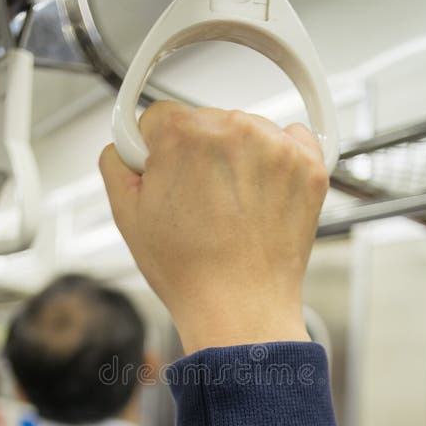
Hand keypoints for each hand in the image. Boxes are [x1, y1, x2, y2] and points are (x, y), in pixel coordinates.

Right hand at [99, 102, 327, 353]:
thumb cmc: (191, 272)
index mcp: (183, 134)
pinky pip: (291, 141)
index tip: (168, 178)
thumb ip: (116, 162)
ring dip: (239, 159)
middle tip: (200, 205)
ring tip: (232, 210)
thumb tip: (126, 145)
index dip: (158, 152)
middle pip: (206, 123)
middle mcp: (233, 129)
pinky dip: (278, 163)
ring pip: (247, 133)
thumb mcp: (127, 215)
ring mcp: (276, 146)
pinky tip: (263, 198)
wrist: (242, 308)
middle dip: (200, 156)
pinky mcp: (308, 166)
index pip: (161, 117)